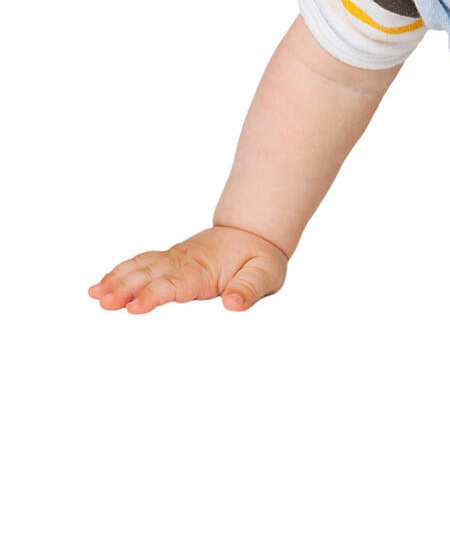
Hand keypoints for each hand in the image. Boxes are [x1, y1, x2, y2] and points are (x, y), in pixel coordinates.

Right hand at [87, 226, 289, 312]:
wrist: (254, 232)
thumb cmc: (260, 257)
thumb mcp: (266, 273)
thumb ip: (249, 288)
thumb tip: (233, 304)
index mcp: (204, 269)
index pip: (175, 283)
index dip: (154, 295)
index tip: (134, 307)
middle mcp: (184, 262)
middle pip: (150, 275)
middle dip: (125, 288)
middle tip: (103, 303)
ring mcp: (174, 259)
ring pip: (140, 267)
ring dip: (117, 280)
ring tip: (94, 295)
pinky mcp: (168, 260)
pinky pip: (140, 263)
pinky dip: (119, 272)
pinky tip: (100, 285)